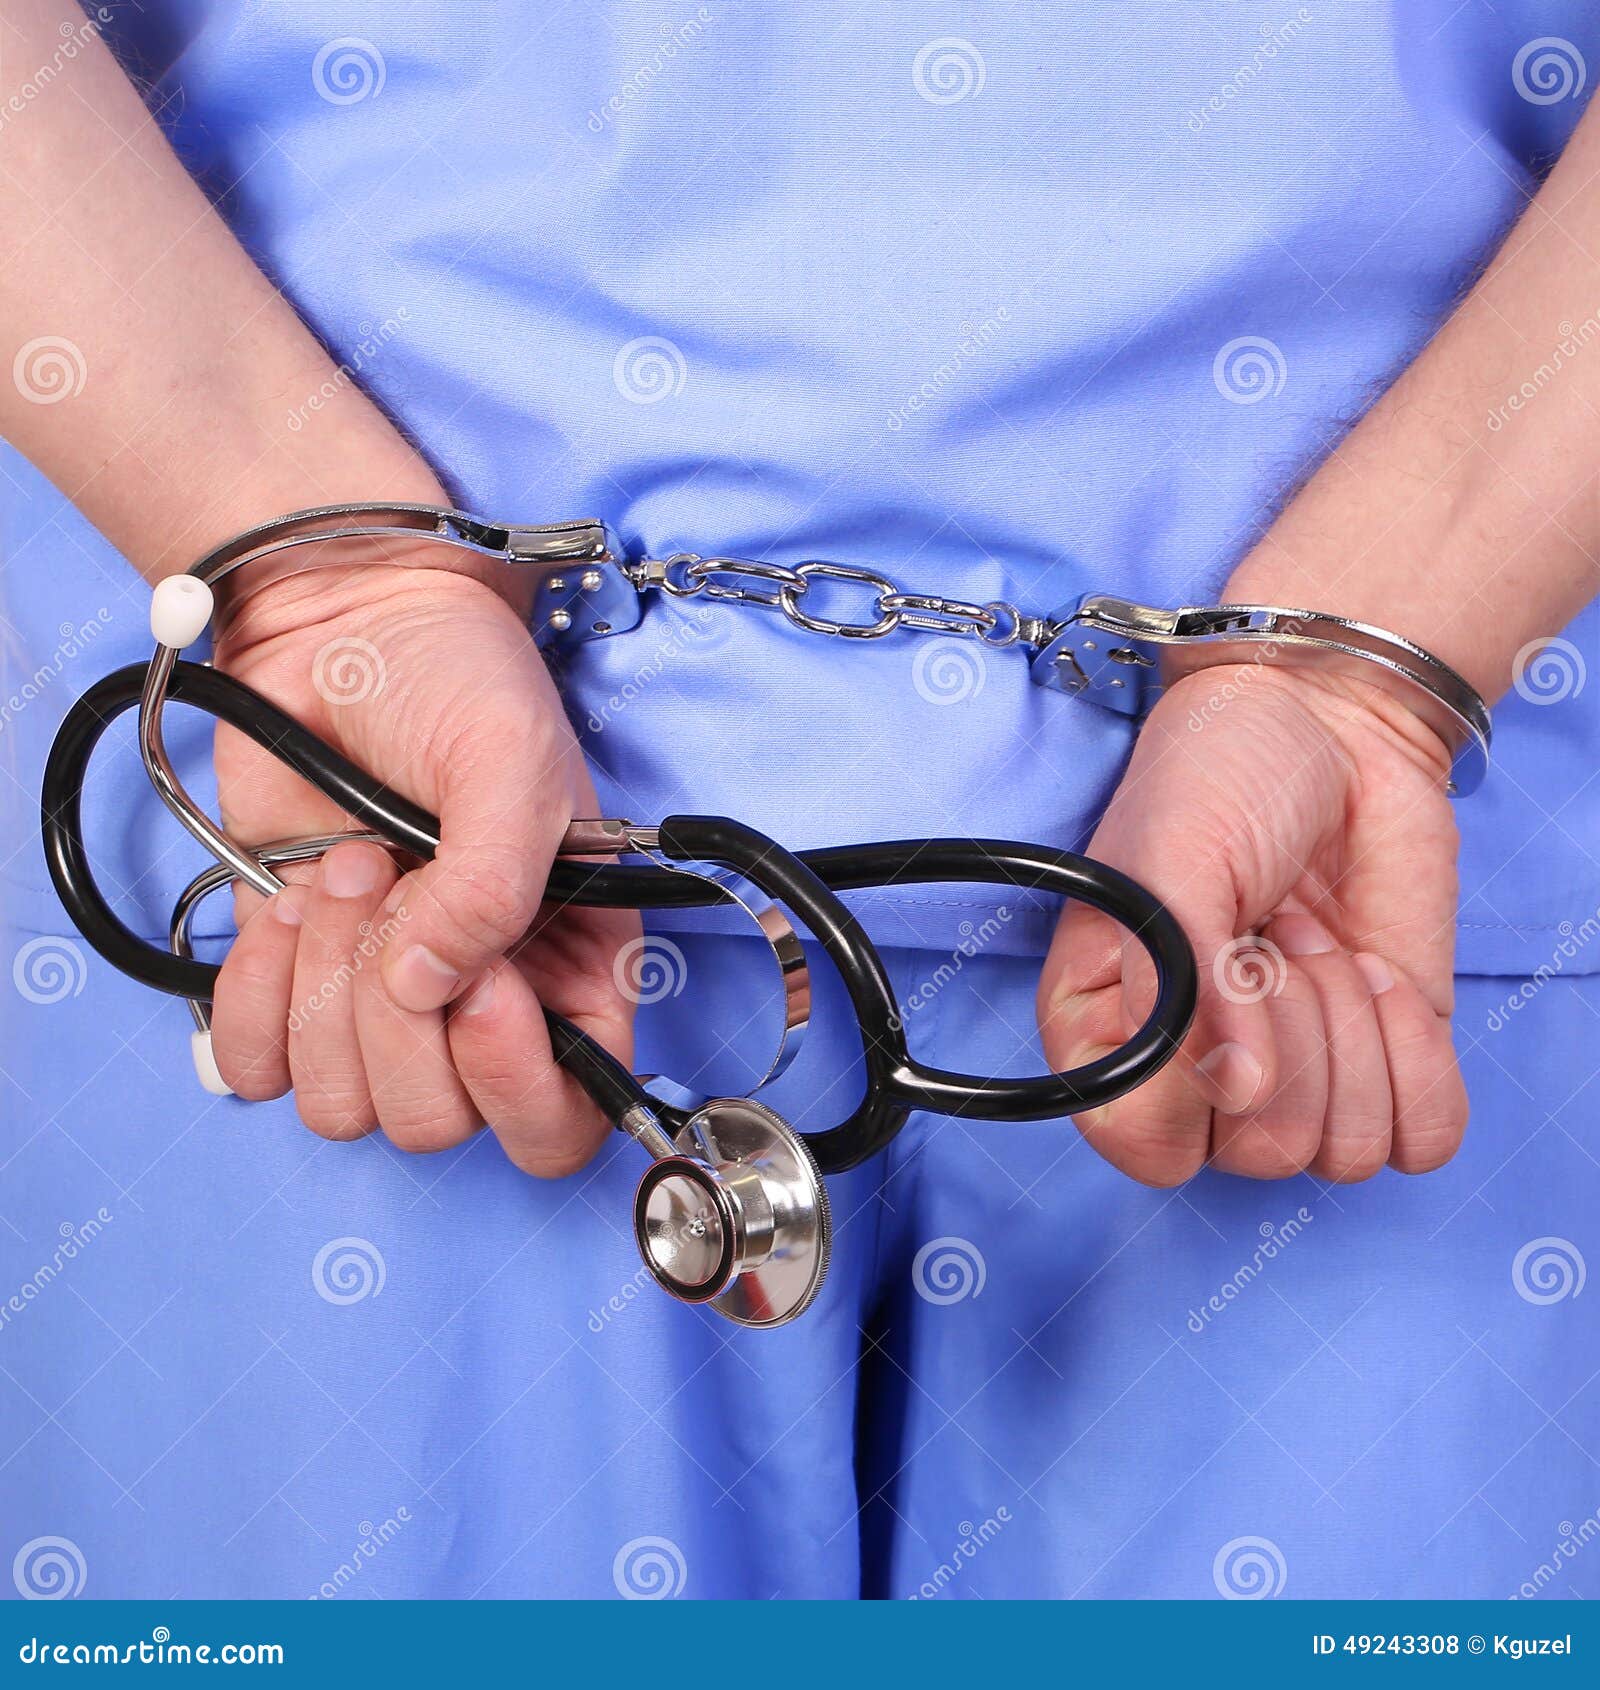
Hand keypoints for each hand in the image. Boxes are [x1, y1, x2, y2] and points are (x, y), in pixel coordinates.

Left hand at [206, 554, 638, 1173]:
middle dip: (397, 1014)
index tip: (483, 985)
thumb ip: (493, 885)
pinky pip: (254, 1067)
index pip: (560, 1123)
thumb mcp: (510, 764)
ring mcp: (378, 1001)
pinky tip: (288, 906)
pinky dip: (257, 996)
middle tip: (398, 885)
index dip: (517, 1087)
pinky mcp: (289, 978)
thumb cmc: (456, 681)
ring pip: (340, 1105)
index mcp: (569, 971)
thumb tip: (423, 989)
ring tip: (347, 870)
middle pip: (433, 1120)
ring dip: (325, 985)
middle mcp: (478, 1006)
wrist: (344, 625)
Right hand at [1037, 666, 1468, 1184]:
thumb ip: (1183, 982)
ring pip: (1344, 1151)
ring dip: (1351, 1033)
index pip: (1148, 1147)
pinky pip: (1422, 1139)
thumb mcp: (1168, 864)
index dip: (1193, 1092)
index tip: (1217, 990)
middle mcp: (1197, 1074)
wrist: (1329, 721)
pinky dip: (1418, 1062)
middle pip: (1262, 1153)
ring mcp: (1296, 1073)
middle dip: (1292, 1032)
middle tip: (1276, 934)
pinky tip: (1381, 982)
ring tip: (1316, 941)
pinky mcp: (1385, 1059)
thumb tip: (1237, 1090)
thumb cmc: (1217, 778)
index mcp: (1112, 1035)